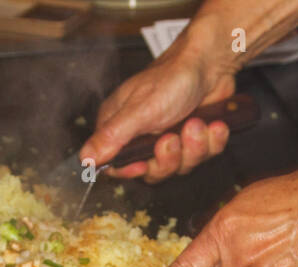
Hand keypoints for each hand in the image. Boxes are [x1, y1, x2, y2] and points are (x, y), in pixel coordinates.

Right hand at [81, 42, 236, 183]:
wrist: (211, 62)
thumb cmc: (172, 78)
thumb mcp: (138, 111)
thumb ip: (111, 138)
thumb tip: (84, 158)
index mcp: (121, 128)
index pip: (117, 166)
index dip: (131, 171)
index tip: (143, 164)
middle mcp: (144, 136)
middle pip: (153, 172)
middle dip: (168, 158)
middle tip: (173, 137)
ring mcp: (170, 139)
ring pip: (180, 166)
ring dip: (194, 147)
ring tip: (197, 123)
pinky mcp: (194, 139)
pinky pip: (203, 156)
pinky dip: (212, 141)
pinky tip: (213, 124)